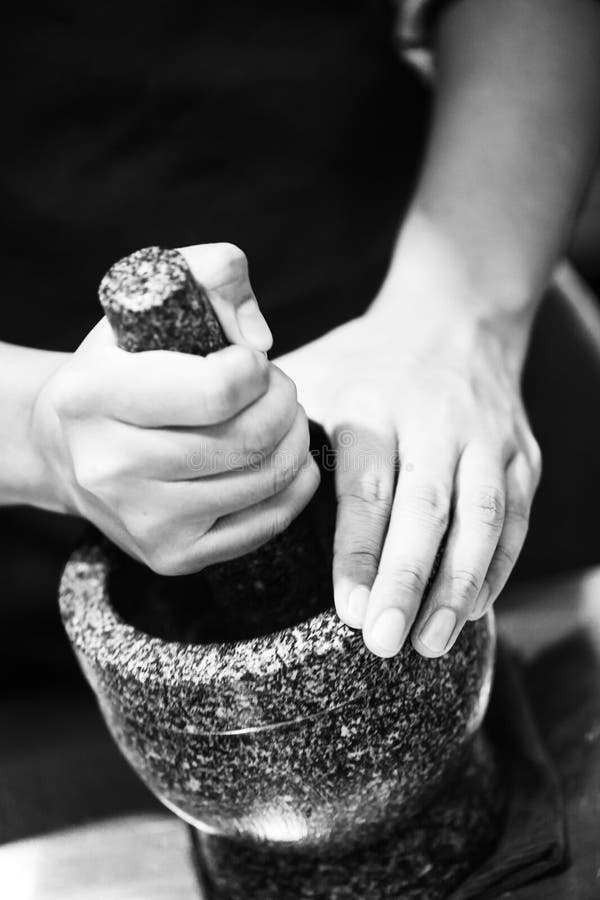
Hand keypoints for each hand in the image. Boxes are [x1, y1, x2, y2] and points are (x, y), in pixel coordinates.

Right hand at [32, 243, 318, 573]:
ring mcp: (142, 520)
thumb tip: (260, 337)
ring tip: (278, 419)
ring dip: (294, 440)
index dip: (256, 370)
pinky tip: (281, 458)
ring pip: (265, 481)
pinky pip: (267, 523)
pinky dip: (295, 485)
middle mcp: (110, 467)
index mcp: (95, 395)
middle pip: (249, 440)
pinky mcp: (172, 556)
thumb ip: (212, 275)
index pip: (216, 391)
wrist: (71, 449)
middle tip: (276, 389)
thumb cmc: (121, 370)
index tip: (248, 362)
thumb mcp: (150, 301)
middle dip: (285, 403)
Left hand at [276, 296, 540, 658]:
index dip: (358, 549)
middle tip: (383, 642)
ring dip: (459, 584)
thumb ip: (268, 417)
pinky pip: (517, 516)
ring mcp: (486, 437)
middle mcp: (435, 419)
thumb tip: (214, 470)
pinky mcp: (521, 453)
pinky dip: (497, 567)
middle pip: (427, 507)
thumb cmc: (366, 359)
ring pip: (483, 516)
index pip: (367, 483)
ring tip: (429, 642)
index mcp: (372, 404)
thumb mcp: (312, 369)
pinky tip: (470, 610)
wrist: (457, 316)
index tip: (347, 609)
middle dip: (407, 580)